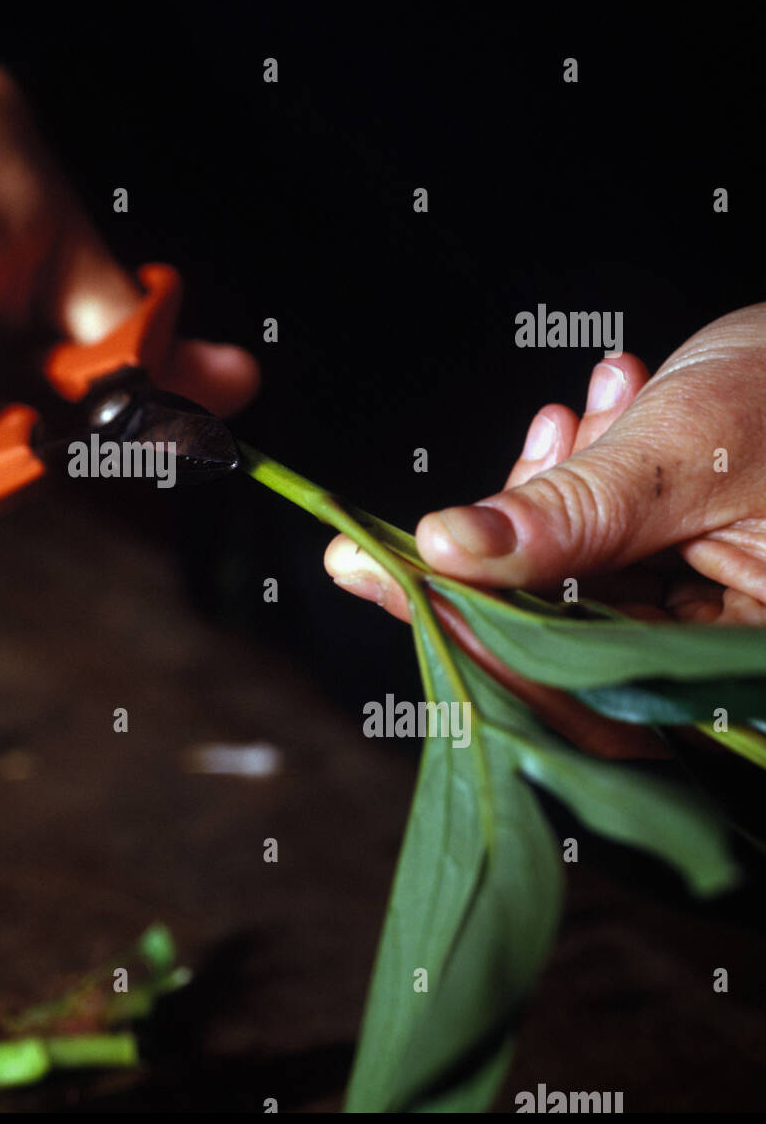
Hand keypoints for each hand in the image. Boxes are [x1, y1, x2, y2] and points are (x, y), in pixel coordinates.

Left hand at [325, 304, 765, 754]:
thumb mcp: (695, 448)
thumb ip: (575, 512)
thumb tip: (445, 551)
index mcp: (752, 672)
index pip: (596, 705)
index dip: (487, 645)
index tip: (394, 580)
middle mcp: (724, 671)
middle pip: (567, 659)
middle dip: (499, 570)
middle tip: (417, 524)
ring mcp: (701, 627)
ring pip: (569, 603)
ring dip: (543, 510)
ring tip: (578, 421)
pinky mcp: (680, 582)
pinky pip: (595, 559)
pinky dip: (573, 493)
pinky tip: (594, 419)